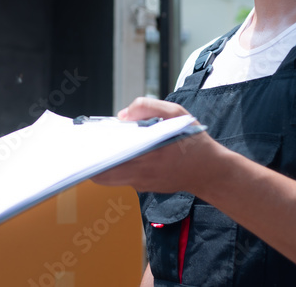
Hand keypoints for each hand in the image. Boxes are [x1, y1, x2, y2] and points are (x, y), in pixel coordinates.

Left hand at [92, 97, 220, 195]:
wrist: (211, 172)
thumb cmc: (194, 141)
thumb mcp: (177, 114)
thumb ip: (149, 108)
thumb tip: (122, 115)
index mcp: (150, 155)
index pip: (110, 160)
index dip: (94, 152)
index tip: (84, 141)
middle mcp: (143, 173)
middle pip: (102, 174)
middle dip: (91, 160)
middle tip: (84, 145)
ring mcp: (142, 184)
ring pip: (109, 178)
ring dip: (100, 165)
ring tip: (97, 147)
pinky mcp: (144, 187)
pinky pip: (121, 178)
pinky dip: (113, 168)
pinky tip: (114, 153)